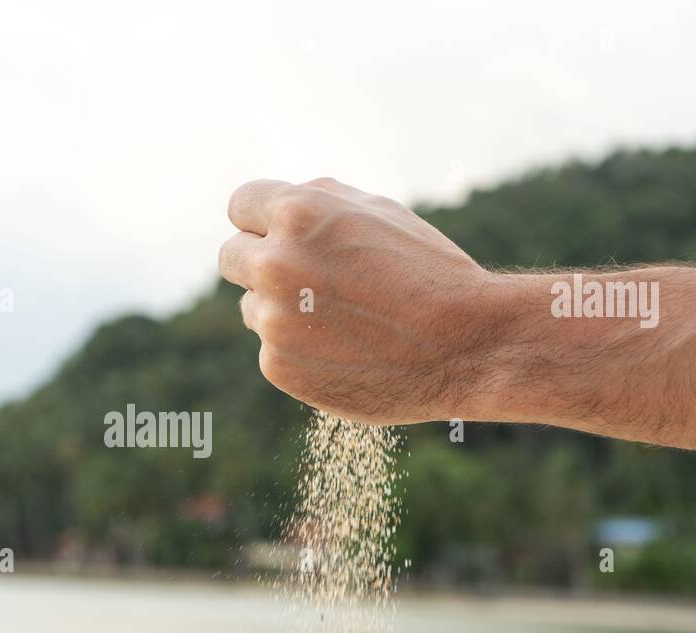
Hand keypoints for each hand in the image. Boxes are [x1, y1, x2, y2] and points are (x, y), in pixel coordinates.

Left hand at [217, 177, 503, 423]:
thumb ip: (319, 203)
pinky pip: (272, 349)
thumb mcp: (379, 213)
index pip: (240, 205)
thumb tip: (275, 206)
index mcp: (297, 214)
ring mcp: (272, 319)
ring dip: (281, 309)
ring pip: (252, 307)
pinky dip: (299, 351)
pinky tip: (346, 351)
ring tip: (343, 319)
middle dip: (257, 261)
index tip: (271, 232)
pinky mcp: (277, 365)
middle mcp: (275, 263)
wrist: (465, 345)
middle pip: (230, 256)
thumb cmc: (429, 273)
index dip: (259, 219)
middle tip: (298, 277)